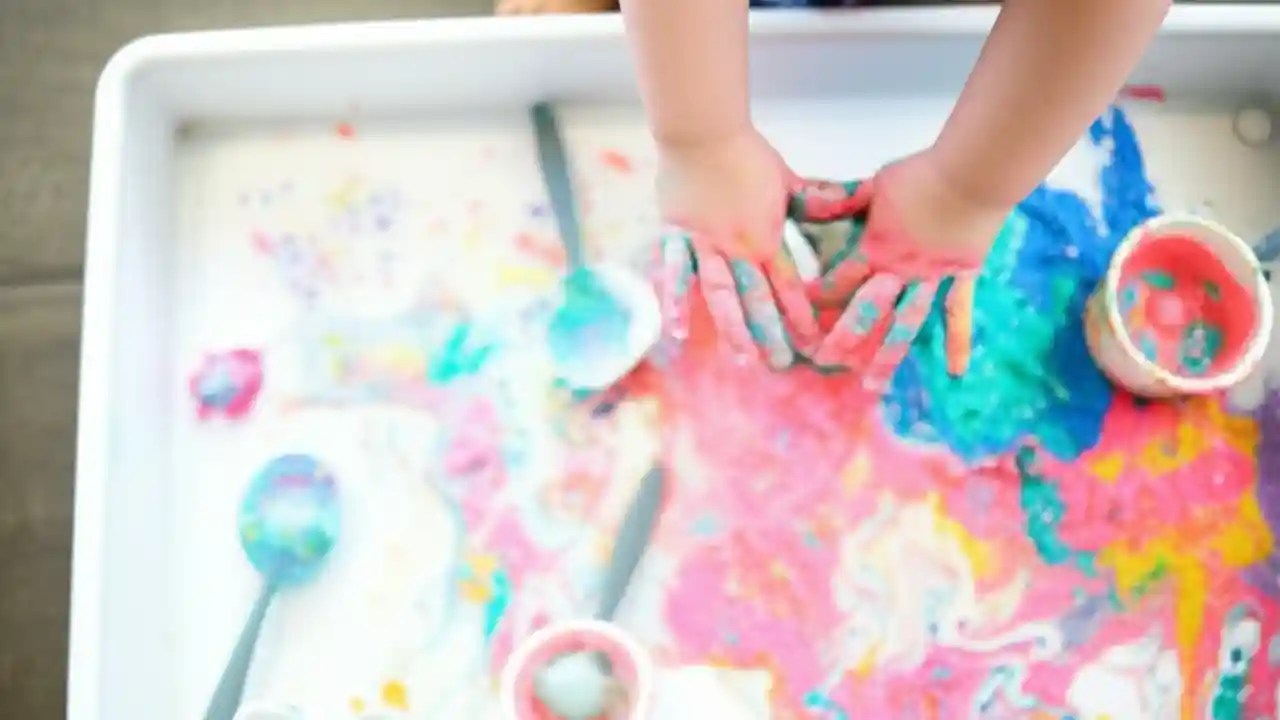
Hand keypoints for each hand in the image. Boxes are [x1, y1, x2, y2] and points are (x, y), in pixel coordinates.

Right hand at [655, 130, 818, 368]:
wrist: (703, 133)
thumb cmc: (747, 153)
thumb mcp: (787, 179)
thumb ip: (815, 201)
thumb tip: (852, 203)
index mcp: (767, 236)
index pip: (788, 285)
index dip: (799, 315)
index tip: (810, 343)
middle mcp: (738, 248)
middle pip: (757, 300)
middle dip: (769, 334)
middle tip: (779, 365)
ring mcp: (706, 246)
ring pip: (721, 295)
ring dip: (733, 330)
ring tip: (742, 359)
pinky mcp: (676, 237)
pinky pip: (676, 274)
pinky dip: (677, 302)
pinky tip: (678, 332)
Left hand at [792, 151, 1008, 388]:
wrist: (972, 175)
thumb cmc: (921, 175)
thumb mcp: (874, 185)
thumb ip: (839, 200)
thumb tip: (800, 202)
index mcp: (875, 249)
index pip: (838, 281)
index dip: (817, 298)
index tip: (798, 317)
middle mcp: (900, 273)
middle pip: (866, 313)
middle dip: (842, 339)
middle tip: (823, 363)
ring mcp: (932, 281)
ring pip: (904, 325)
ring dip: (886, 356)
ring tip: (870, 385)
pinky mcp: (960, 279)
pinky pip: (957, 315)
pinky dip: (957, 343)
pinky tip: (955, 372)